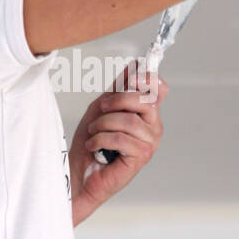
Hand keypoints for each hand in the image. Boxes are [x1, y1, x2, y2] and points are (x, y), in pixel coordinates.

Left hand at [68, 61, 168, 223]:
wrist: (78, 173)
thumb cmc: (90, 142)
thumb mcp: (101, 108)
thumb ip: (118, 88)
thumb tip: (134, 65)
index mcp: (146, 113)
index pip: (160, 89)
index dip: (149, 78)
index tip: (131, 78)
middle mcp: (153, 127)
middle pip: (146, 101)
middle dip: (117, 100)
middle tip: (100, 109)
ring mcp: (150, 143)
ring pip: (130, 121)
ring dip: (103, 124)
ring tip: (93, 132)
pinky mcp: (141, 157)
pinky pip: (121, 138)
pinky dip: (100, 139)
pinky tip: (92, 145)